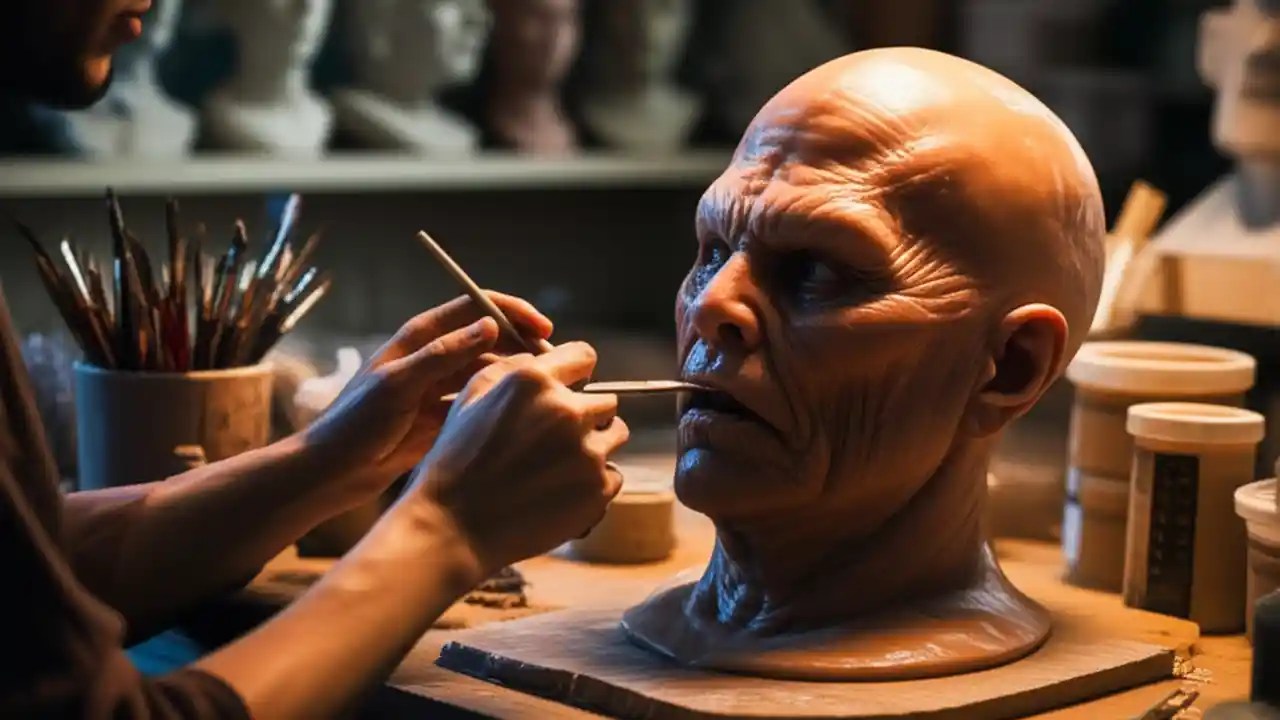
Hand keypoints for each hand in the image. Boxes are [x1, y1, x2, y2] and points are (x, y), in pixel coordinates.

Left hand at [304, 292, 553, 499]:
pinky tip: (526, 420)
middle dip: (524, 347)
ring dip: (517, 379)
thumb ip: (442, 355)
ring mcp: (440, 388)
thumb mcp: (397, 385)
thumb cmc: (354, 424)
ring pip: (490, 374)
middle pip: (489, 340)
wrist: (330, 473)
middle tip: (558, 368)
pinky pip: (481, 404)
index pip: (475, 307)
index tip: (544, 329)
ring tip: (548, 395)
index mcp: (420, 338)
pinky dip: (503, 407)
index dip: (512, 312)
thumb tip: (490, 325)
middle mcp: (433, 357)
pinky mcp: (444, 419)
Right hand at [408, 343, 629, 575]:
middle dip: (587, 414)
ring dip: (595, 445)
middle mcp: (567, 411)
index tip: (570, 388)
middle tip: (555, 438)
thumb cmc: (457, 460)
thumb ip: (515, 367)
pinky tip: (562, 490)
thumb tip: (547, 358)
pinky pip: (614, 475)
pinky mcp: (598, 489)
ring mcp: (587, 452)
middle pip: (607, 401)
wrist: (455, 525)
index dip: (576, 372)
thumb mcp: (472, 396)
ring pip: (615, 435)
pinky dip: (594, 482)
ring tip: (559, 465)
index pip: (585, 356)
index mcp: (535, 381)